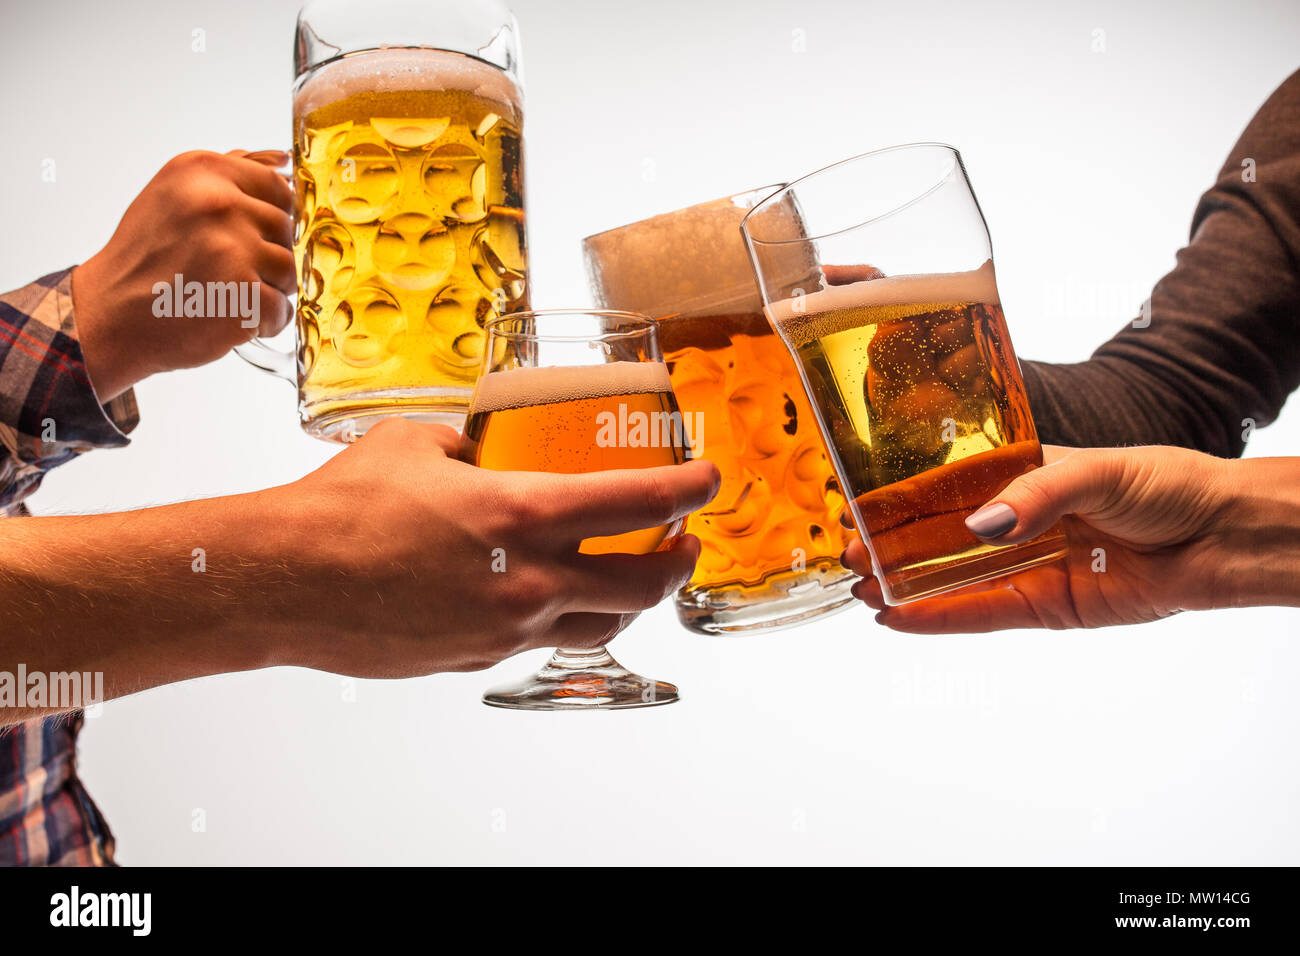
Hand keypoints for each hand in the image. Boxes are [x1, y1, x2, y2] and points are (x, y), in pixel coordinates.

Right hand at [71, 149, 294, 399]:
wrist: (111, 314)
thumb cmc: (144, 259)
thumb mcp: (174, 195)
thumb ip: (227, 175)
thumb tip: (281, 160)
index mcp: (204, 171)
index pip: (277, 187)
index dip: (272, 218)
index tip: (250, 236)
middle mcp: (220, 204)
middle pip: (286, 230)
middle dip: (266, 256)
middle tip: (225, 271)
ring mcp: (235, 250)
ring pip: (289, 270)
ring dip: (267, 290)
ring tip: (224, 294)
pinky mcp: (244, 295)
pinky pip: (281, 310)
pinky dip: (263, 322)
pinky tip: (227, 317)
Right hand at [261, 419, 721, 674]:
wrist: (283, 581)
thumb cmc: (342, 505)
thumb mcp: (415, 443)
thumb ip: (465, 443)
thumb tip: (478, 446)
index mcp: (524, 512)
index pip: (638, 502)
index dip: (688, 489)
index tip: (709, 479)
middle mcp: (530, 579)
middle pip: (643, 585)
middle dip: (678, 564)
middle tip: (686, 542)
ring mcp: (507, 628)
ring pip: (601, 624)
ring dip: (630, 601)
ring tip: (632, 577)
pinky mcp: (478, 658)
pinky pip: (541, 640)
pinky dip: (560, 617)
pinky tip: (546, 596)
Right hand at [843, 445, 1263, 631]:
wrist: (1223, 538)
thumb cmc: (1169, 487)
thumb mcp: (1099, 472)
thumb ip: (1037, 495)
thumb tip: (981, 528)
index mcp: (1021, 475)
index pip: (945, 487)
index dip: (898, 499)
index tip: (855, 505)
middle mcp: (1017, 521)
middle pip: (938, 536)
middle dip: (890, 545)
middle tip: (847, 553)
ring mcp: (1027, 567)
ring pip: (951, 578)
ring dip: (904, 584)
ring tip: (860, 587)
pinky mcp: (1045, 608)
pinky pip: (982, 613)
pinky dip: (939, 617)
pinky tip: (898, 614)